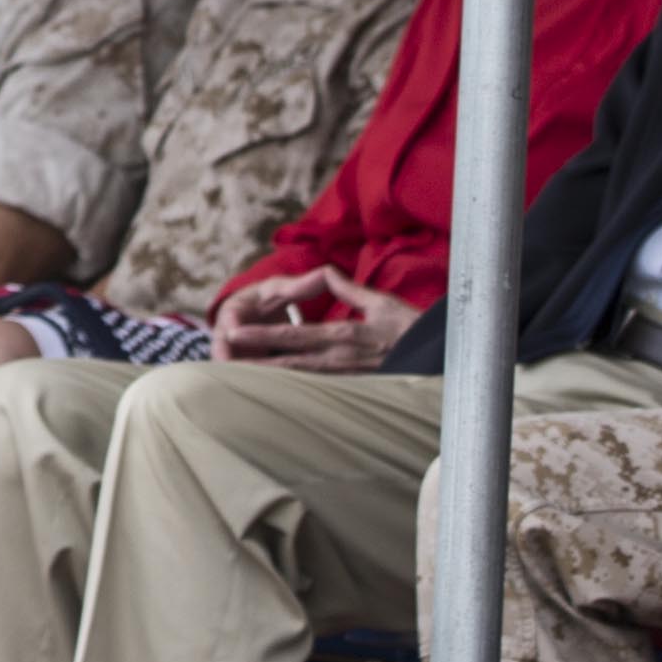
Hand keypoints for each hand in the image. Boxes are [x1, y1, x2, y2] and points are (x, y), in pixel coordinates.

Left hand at [209, 268, 411, 370]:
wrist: (441, 359)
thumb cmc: (412, 328)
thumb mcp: (380, 302)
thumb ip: (347, 289)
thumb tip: (326, 272)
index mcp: (342, 336)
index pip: (293, 336)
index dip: (261, 336)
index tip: (232, 333)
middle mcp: (338, 360)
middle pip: (286, 364)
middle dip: (253, 364)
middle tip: (221, 362)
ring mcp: (343, 377)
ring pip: (297, 380)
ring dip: (267, 379)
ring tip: (236, 379)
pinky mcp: (350, 387)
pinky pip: (314, 388)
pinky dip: (291, 389)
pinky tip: (273, 389)